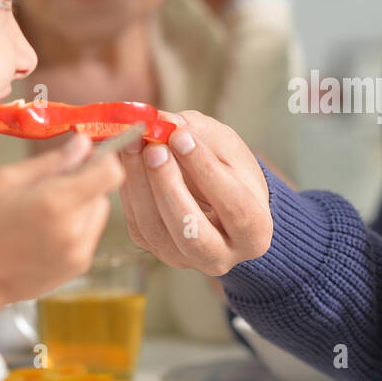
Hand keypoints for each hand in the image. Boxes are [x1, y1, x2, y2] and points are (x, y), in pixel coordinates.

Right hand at [0, 133, 123, 327]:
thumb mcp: (7, 180)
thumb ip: (52, 161)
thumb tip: (83, 143)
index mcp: (55, 201)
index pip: (110, 172)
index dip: (103, 160)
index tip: (84, 159)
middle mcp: (74, 228)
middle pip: (104, 192)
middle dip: (85, 183)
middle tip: (51, 187)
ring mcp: (79, 250)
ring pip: (99, 212)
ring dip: (82, 205)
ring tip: (46, 212)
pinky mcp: (79, 265)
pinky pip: (90, 233)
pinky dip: (76, 226)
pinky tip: (47, 232)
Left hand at [117, 111, 271, 274]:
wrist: (221, 199)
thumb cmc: (232, 171)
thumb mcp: (226, 146)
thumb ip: (199, 133)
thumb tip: (164, 121)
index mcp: (255, 232)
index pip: (234, 205)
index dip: (205, 170)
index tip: (182, 137)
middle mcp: (222, 255)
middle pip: (192, 231)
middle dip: (169, 186)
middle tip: (154, 148)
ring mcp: (186, 259)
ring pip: (157, 231)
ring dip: (141, 186)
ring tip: (134, 146)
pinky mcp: (157, 251)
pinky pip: (138, 225)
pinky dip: (129, 191)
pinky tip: (127, 159)